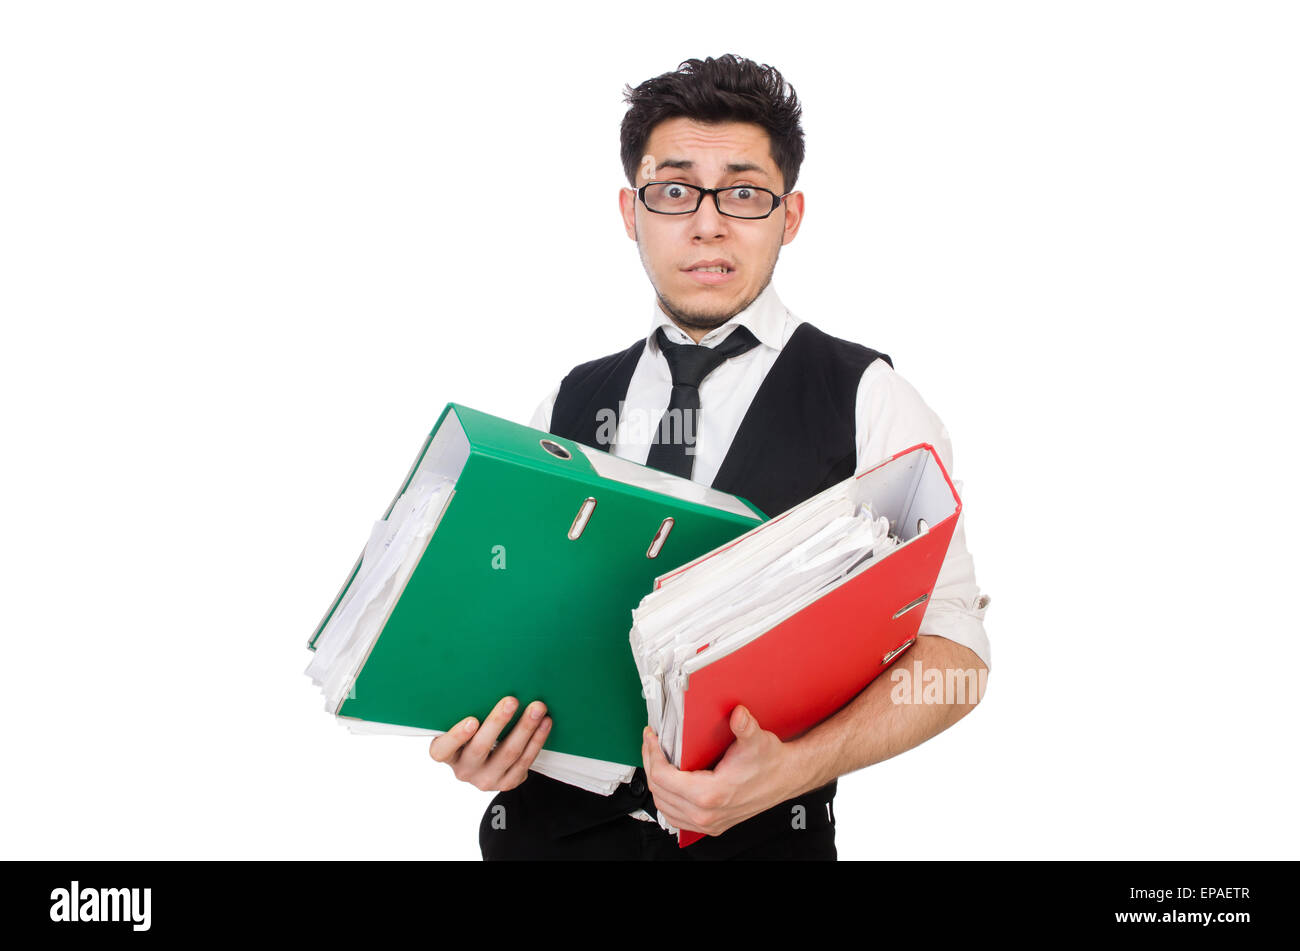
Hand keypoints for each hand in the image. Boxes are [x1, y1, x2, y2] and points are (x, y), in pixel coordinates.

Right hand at [428, 696, 550, 791]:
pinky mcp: (507, 782)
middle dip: (498, 722)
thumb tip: (487, 675)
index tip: (472, 720)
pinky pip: (525, 761)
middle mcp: (464, 770)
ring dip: (525, 728)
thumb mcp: (464, 725)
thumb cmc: (474, 732)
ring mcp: (486, 779)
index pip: (442, 750)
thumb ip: (468, 709)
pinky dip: (537, 740)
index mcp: (447, 754)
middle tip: (512, 700)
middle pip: (481, 747)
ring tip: (537, 707)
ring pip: (508, 753)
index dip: (456, 736)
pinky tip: (545, 723)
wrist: (489, 762)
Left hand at [641, 705, 797, 836]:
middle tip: (650, 744)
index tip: (651, 738)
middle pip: (659, 792)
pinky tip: (667, 784)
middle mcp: (706, 814)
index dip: (652, 755)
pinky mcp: (711, 825)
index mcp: (711, 794)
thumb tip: (738, 714)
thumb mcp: (757, 740)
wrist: (786, 778)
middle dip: (650, 764)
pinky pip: (676, 818)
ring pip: (664, 807)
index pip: (664, 778)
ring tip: (655, 760)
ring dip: (656, 783)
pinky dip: (666, 801)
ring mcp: (708, 823)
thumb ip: (745, 727)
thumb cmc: (770, 762)